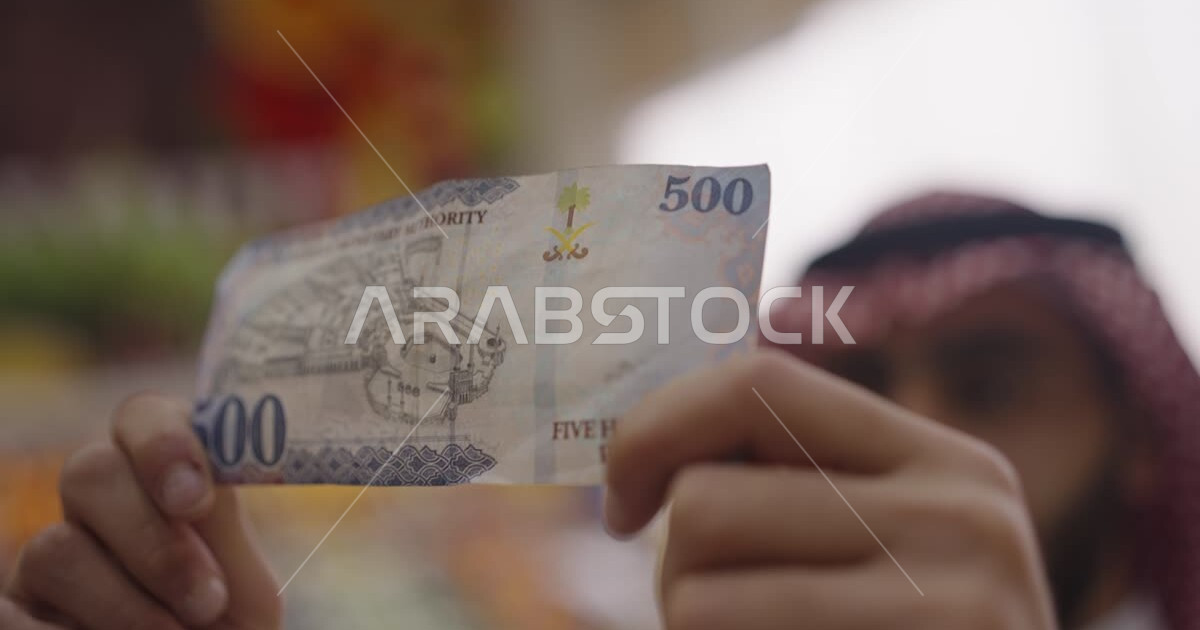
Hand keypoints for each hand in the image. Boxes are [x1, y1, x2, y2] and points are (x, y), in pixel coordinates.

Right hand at [4, 393, 280, 629]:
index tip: (195, 501)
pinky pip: (12, 614)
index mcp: (164, 476)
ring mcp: (53, 554)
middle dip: (151, 539)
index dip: (163, 444)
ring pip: (55, 548)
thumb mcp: (247, 591)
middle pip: (91, 470)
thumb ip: (229, 544)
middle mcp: (101, 503)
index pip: (145, 416)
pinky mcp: (17, 609)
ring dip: (122, 603)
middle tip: (208, 602)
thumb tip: (197, 498)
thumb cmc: (227, 629)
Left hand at [604, 350, 1057, 628]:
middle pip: (707, 502)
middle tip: (702, 606)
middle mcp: (959, 517)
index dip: (655, 428)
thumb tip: (643, 441)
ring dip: (688, 626)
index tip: (622, 500)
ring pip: (696, 597)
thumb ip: (800, 481)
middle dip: (672, 565)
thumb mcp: (894, 540)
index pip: (758, 382)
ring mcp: (948, 606)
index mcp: (944, 459)